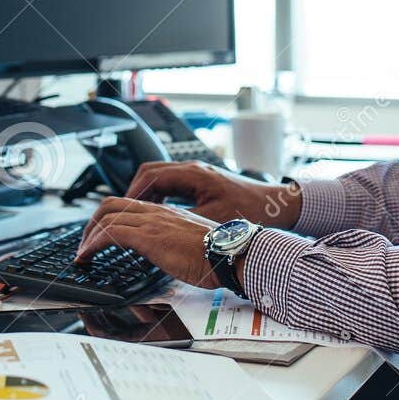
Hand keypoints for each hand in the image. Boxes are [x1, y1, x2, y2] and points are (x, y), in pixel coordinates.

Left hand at [74, 197, 220, 288]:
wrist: (232, 254)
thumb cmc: (219, 254)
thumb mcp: (190, 244)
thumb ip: (172, 243)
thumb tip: (161, 256)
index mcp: (166, 212)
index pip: (127, 205)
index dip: (107, 218)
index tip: (99, 236)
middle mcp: (156, 212)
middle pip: (110, 204)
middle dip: (91, 223)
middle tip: (85, 244)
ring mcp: (152, 223)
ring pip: (107, 217)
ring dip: (88, 236)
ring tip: (82, 254)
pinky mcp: (150, 237)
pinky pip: (111, 234)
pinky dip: (93, 245)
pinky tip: (87, 257)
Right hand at [125, 161, 300, 226]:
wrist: (279, 206)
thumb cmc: (251, 211)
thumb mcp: (211, 222)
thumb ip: (180, 221)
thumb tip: (152, 229)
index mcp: (193, 175)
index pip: (149, 178)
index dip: (131, 194)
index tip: (119, 212)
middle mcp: (193, 170)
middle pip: (149, 174)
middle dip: (131, 194)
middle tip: (119, 215)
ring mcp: (198, 175)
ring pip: (159, 178)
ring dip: (143, 195)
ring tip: (133, 216)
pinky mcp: (204, 183)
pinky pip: (171, 184)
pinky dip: (158, 196)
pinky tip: (157, 215)